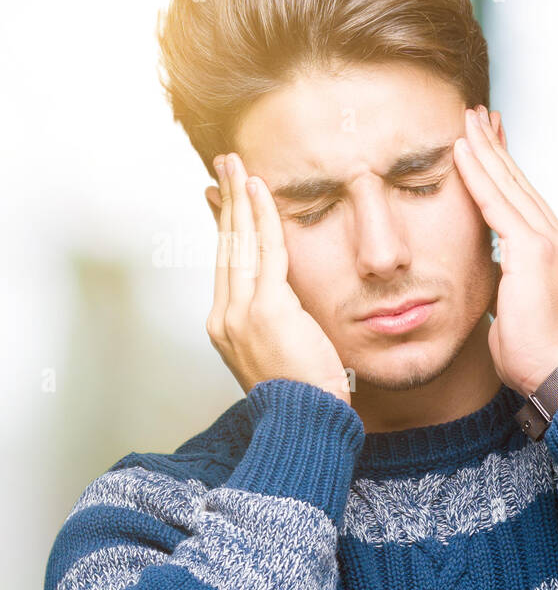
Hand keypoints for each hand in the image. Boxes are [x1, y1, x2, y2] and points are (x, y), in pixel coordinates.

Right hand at [207, 152, 351, 405]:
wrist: (305, 424)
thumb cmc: (304, 400)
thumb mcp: (284, 355)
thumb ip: (281, 325)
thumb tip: (289, 305)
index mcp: (225, 328)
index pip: (224, 264)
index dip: (222, 227)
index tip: (219, 198)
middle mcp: (224, 316)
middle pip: (223, 245)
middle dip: (224, 201)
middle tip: (224, 164)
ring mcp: (241, 312)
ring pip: (239, 242)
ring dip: (239, 198)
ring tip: (236, 164)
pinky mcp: (267, 308)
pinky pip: (267, 252)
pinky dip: (264, 218)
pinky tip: (261, 191)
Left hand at [453, 105, 557, 396]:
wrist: (557, 373)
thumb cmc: (536, 355)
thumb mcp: (516, 311)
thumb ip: (507, 287)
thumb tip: (492, 287)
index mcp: (557, 252)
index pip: (524, 201)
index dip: (505, 170)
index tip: (488, 146)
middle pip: (519, 183)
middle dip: (496, 147)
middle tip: (476, 116)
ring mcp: (549, 242)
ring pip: (508, 185)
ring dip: (484, 150)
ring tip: (465, 121)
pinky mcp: (533, 250)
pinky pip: (496, 204)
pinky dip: (477, 175)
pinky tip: (461, 152)